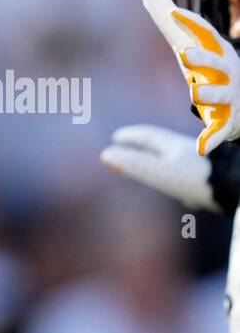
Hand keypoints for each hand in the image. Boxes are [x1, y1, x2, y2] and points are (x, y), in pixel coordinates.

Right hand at [100, 124, 221, 211]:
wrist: (235, 185)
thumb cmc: (197, 179)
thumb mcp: (160, 172)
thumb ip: (134, 164)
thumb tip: (106, 155)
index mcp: (174, 146)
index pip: (148, 136)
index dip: (131, 136)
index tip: (117, 137)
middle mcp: (189, 151)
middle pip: (164, 146)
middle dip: (146, 148)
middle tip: (131, 148)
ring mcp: (203, 165)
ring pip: (180, 161)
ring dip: (165, 164)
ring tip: (157, 170)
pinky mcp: (214, 180)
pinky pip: (193, 178)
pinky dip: (182, 181)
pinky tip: (188, 196)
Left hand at [142, 0, 239, 155]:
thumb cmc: (212, 69)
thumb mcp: (192, 45)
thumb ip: (168, 20)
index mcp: (216, 51)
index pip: (204, 33)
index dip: (189, 22)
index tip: (172, 13)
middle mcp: (225, 70)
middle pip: (215, 61)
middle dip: (202, 57)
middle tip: (184, 53)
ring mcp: (228, 95)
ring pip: (219, 93)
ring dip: (208, 93)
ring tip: (195, 93)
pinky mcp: (226, 121)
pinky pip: (218, 131)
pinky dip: (211, 139)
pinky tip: (202, 147)